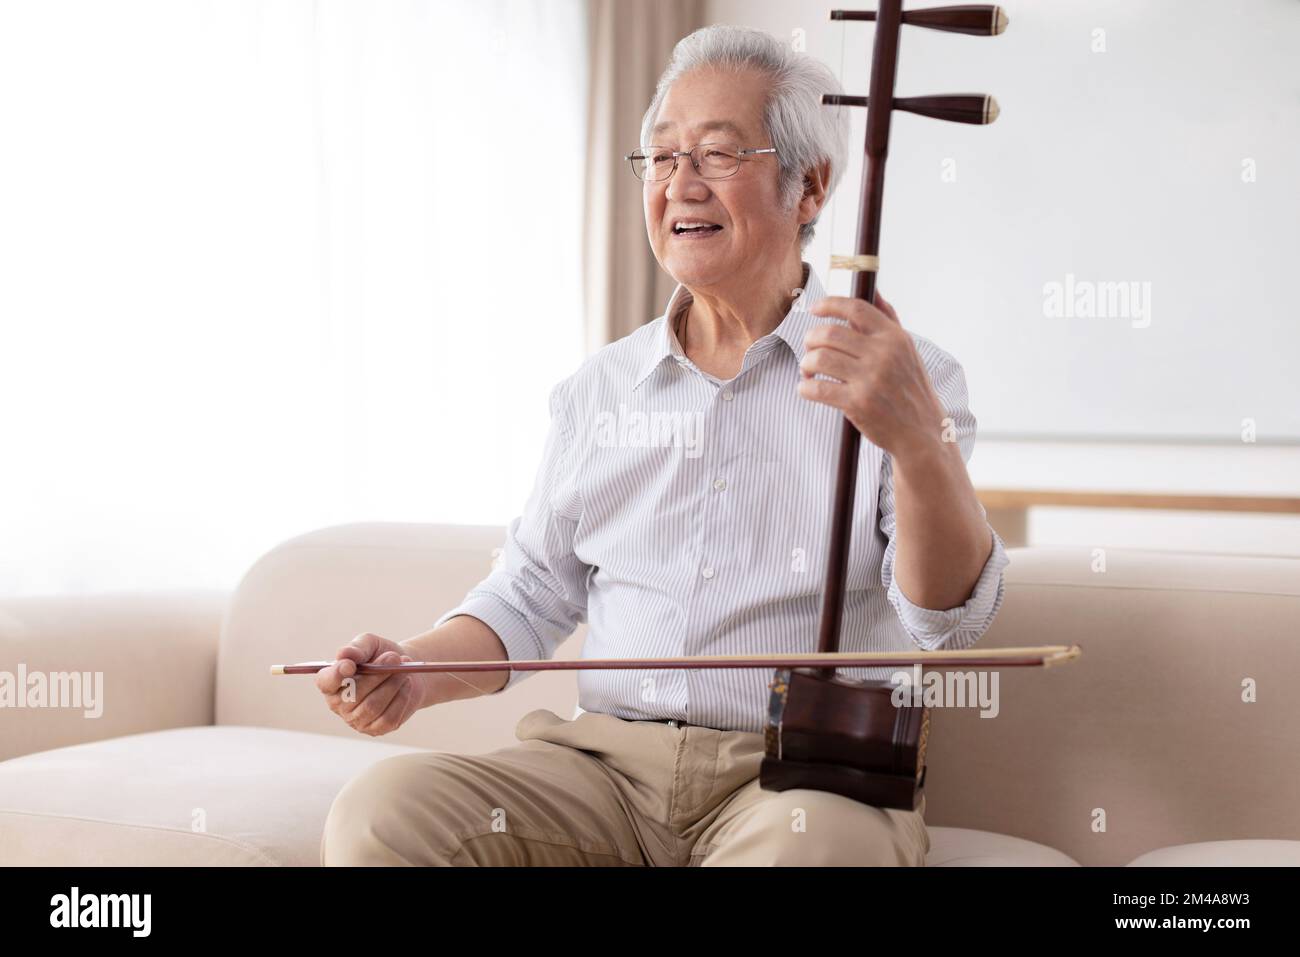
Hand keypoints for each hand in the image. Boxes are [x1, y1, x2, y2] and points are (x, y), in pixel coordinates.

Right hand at [315, 632, 429, 736]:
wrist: (405, 670)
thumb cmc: (381, 655)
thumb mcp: (370, 644)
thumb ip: (357, 648)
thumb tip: (344, 654)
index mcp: (330, 681)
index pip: (326, 682)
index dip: (336, 675)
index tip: (350, 665)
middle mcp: (338, 704)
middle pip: (354, 694)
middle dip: (378, 674)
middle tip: (395, 658)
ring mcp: (356, 719)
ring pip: (373, 706)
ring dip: (392, 685)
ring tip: (404, 670)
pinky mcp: (376, 729)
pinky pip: (388, 718)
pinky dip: (401, 698)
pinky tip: (406, 685)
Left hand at [797, 292, 947, 461]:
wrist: (922, 432)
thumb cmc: (910, 389)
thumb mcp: (908, 350)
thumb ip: (889, 320)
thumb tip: (875, 290)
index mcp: (895, 338)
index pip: (856, 309)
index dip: (829, 304)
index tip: (813, 308)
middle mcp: (883, 355)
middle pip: (830, 332)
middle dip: (811, 338)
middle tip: (808, 347)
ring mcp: (870, 379)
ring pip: (820, 358)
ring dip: (806, 363)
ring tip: (808, 369)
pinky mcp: (857, 404)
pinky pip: (817, 388)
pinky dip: (805, 387)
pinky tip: (806, 388)